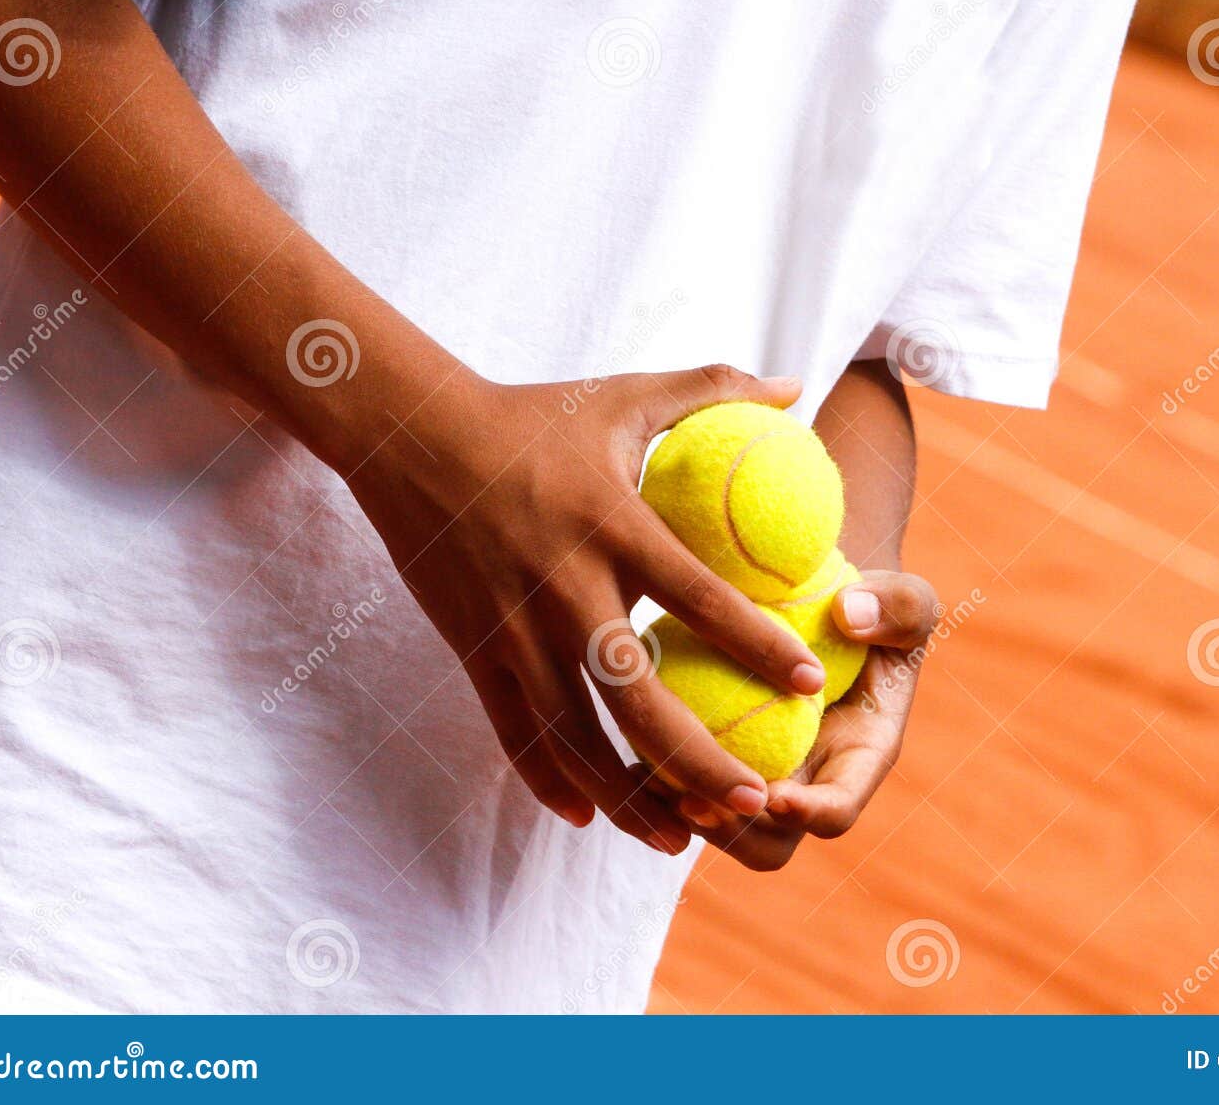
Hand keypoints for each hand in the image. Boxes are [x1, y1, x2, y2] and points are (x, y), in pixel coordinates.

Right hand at [343, 364, 828, 854]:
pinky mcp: (474, 652)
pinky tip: (591, 815)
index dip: (757, 645)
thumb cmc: (532, 415)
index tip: (810, 686)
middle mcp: (564, 587)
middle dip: (697, 759)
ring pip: (573, 737)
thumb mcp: (624, 394)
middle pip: (636, 697)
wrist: (409, 436)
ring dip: (630, 794)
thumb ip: (712, 387)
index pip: (699, 599)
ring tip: (683, 837)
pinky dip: (552, 781)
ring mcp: (512, 629)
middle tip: (752, 801)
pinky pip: (514, 734)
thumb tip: (794, 381)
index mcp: (613, 524)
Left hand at [667, 570, 938, 869]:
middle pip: (769, 844)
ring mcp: (758, 777)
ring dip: (679, 813)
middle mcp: (807, 784)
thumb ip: (899, 606)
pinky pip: (679, 787)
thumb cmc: (870, 601)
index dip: (809, 814)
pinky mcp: (715, 759)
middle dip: (732, 835)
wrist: (820, 603)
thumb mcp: (904, 596)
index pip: (838, 808)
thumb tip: (852, 615)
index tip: (776, 797)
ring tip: (649, 777)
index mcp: (859, 760)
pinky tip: (621, 753)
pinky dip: (652, 782)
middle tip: (697, 800)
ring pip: (714, 825)